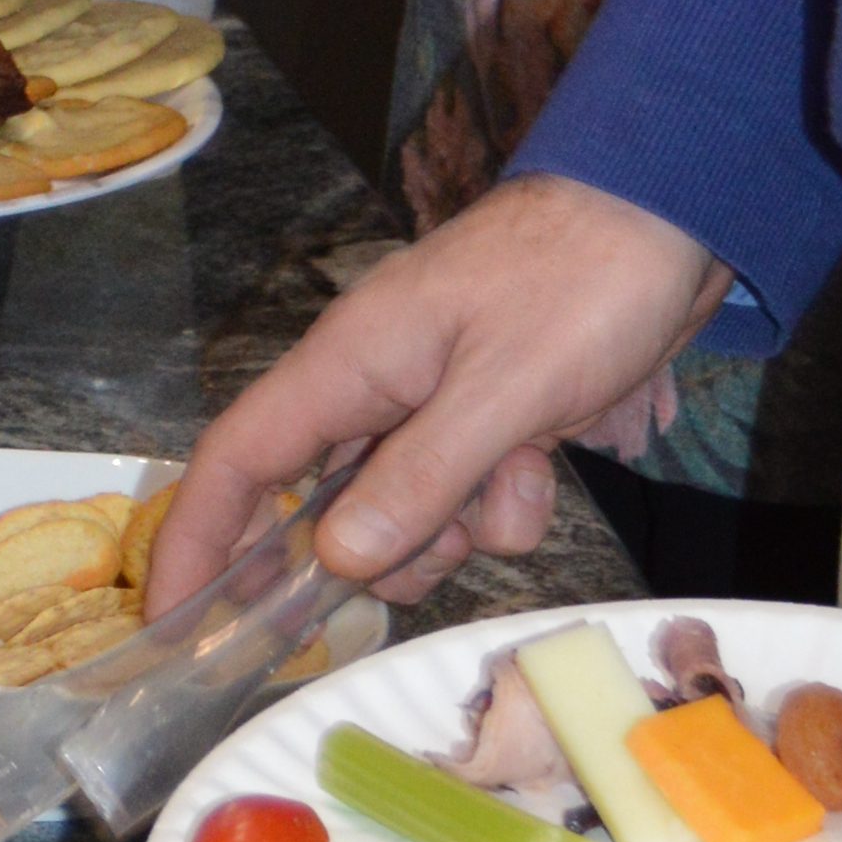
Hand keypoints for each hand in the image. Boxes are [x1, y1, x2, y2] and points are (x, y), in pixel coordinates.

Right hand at [145, 168, 723, 613]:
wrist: (668, 218)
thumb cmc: (579, 285)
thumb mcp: (503, 390)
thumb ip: (419, 476)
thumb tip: (335, 561)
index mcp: (348, 364)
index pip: (238, 461)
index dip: (197, 541)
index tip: (172, 624)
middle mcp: (374, 385)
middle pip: (323, 505)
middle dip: (369, 552)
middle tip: (432, 563)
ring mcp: (431, 400)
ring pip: (404, 510)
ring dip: (455, 527)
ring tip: (518, 481)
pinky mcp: (486, 415)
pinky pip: (467, 491)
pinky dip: (503, 499)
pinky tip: (548, 459)